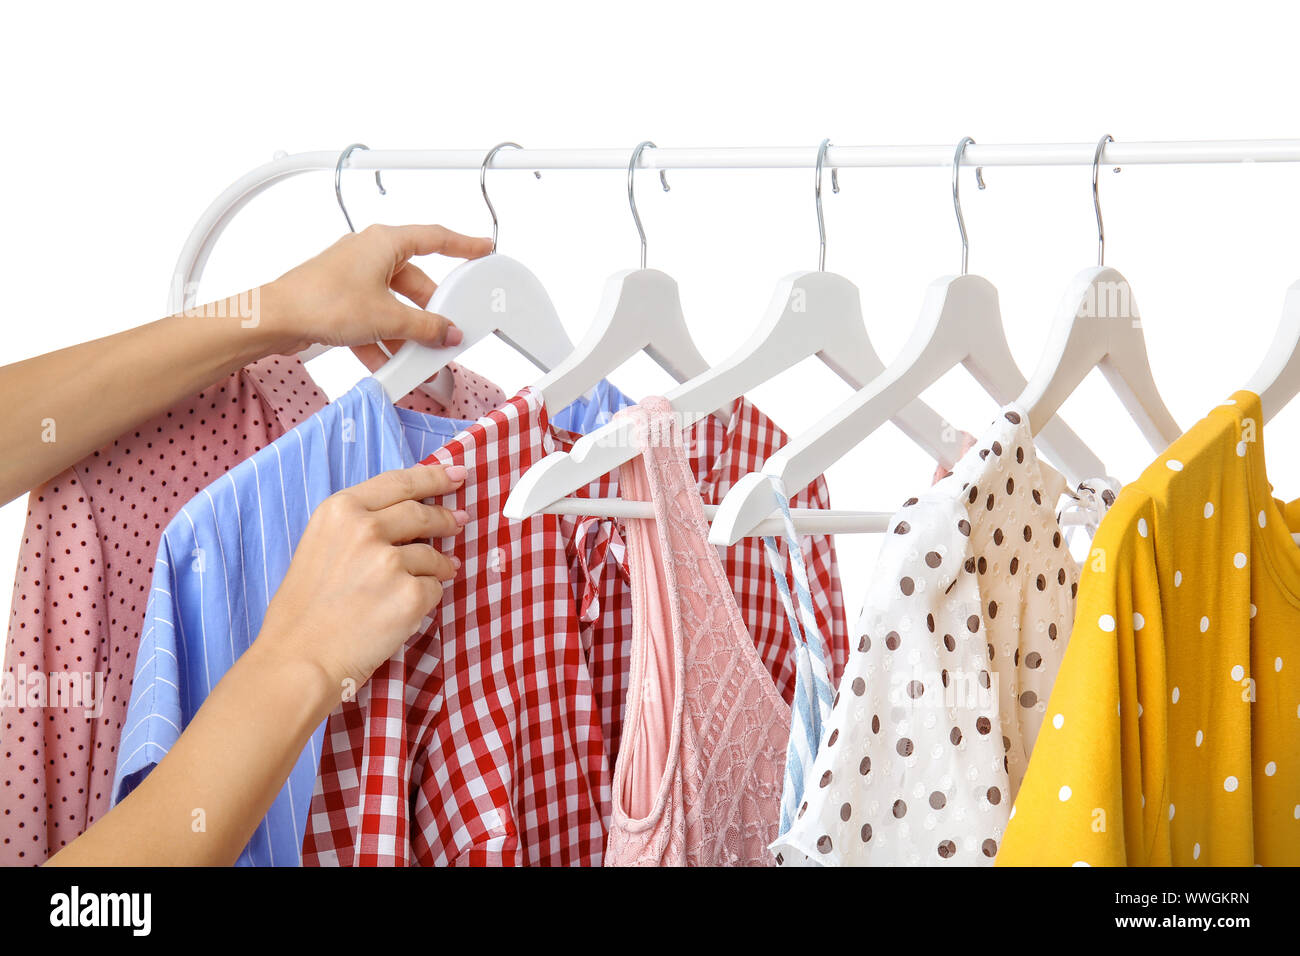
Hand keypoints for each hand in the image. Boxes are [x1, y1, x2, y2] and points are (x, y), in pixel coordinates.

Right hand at [256, 462, 467, 697]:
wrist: (300, 659)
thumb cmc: (305, 610)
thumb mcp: (320, 546)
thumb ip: (358, 525)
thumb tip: (409, 516)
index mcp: (340, 510)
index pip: (399, 483)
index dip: (433, 476)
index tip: (457, 474)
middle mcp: (365, 528)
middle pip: (422, 513)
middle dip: (447, 516)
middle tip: (460, 520)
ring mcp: (389, 561)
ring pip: (433, 554)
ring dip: (442, 564)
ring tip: (441, 573)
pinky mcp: (410, 595)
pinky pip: (435, 589)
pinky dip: (430, 597)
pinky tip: (412, 608)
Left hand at [261, 223, 492, 356]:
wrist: (277, 318)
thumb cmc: (323, 300)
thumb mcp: (388, 317)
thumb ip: (426, 327)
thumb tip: (448, 332)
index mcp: (385, 243)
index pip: (435, 238)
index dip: (463, 245)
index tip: (482, 249)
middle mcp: (370, 254)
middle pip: (415, 282)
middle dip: (431, 312)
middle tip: (449, 330)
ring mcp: (354, 277)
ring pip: (393, 305)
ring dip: (406, 333)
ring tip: (420, 358)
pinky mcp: (341, 300)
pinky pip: (373, 319)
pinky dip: (383, 340)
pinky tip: (390, 365)